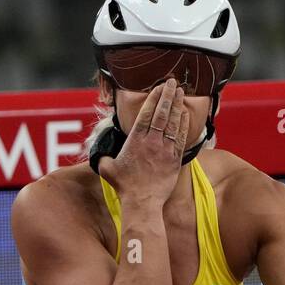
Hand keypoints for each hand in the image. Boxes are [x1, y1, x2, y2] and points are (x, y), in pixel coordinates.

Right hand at [98, 78, 189, 207]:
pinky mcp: (175, 160)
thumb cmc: (125, 187)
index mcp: (135, 140)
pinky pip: (181, 138)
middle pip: (161, 113)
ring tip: (181, 92)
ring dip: (177, 106)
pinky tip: (186, 114)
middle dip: (167, 96)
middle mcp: (151, 142)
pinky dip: (184, 124)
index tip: (159, 88)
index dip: (154, 98)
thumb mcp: (107, 169)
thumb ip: (103, 158)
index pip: (146, 114)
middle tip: (172, 83)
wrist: (142, 202)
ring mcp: (165, 150)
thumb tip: (97, 155)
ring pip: (173, 123)